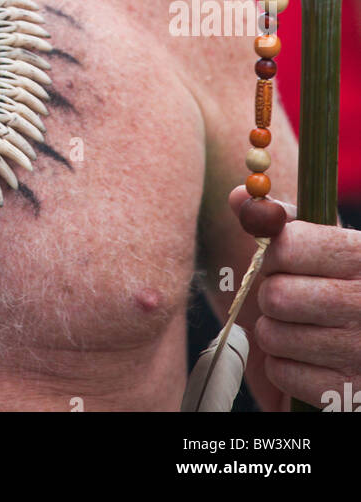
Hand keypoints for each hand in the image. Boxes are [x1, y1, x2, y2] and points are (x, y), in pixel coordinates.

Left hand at [229, 186, 360, 409]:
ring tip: (298, 326)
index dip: (269, 253)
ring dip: (274, 332)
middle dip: (269, 296)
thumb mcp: (323, 243)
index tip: (277, 259)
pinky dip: (283, 365)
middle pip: (275, 296)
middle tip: (286, 298)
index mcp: (359, 255)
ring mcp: (359, 349)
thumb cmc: (340, 282)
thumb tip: (238, 196)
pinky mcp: (348, 390)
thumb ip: (281, 218)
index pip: (286, 246)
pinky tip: (306, 356)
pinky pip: (282, 372)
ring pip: (272, 336)